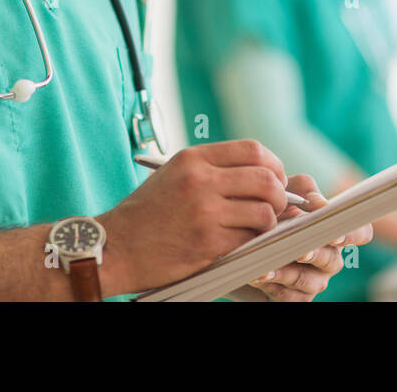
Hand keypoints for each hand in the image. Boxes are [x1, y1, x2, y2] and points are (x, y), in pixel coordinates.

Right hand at [98, 141, 290, 295]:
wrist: (116, 247)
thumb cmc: (147, 213)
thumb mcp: (174, 174)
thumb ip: (212, 168)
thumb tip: (259, 172)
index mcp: (193, 158)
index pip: (253, 149)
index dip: (273, 165)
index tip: (276, 178)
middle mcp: (200, 179)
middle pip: (266, 178)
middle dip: (280, 194)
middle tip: (277, 206)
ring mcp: (205, 211)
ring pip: (265, 210)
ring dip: (269, 221)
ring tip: (258, 227)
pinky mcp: (207, 242)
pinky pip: (250, 237)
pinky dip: (253, 241)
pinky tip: (242, 241)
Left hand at [246, 175, 373, 301]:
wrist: (242, 233)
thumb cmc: (274, 208)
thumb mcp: (287, 190)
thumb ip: (305, 190)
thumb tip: (319, 204)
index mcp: (335, 231)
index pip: (361, 233)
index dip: (353, 235)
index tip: (336, 234)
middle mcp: (329, 257)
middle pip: (332, 260)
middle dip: (315, 254)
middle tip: (301, 252)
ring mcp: (314, 280)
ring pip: (309, 281)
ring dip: (287, 272)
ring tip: (266, 264)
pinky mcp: (295, 298)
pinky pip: (289, 297)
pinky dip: (273, 286)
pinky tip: (257, 274)